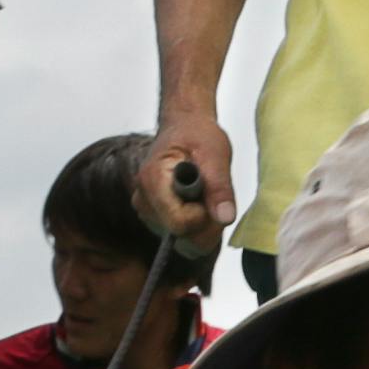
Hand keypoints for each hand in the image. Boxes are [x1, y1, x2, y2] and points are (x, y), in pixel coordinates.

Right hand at [140, 112, 236, 243]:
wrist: (184, 128)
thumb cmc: (197, 135)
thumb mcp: (215, 154)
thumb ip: (220, 187)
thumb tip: (224, 218)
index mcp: (152, 181)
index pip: (178, 223)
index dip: (201, 216)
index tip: (208, 193)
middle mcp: (144, 200)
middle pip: (182, 237)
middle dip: (206, 223)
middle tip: (211, 194)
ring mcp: (148, 211)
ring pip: (185, 241)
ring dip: (204, 224)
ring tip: (203, 194)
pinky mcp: (157, 219)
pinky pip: (185, 238)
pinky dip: (199, 226)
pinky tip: (199, 203)